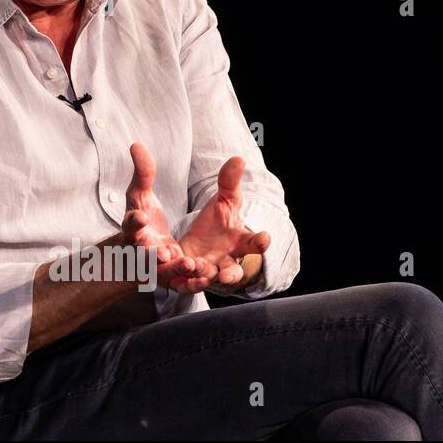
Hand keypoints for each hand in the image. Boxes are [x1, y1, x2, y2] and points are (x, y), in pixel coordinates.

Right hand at [122, 142, 215, 293]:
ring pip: (168, 271)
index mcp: (135, 227)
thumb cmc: (143, 221)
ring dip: (177, 268)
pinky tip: (206, 276)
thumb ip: (143, 172)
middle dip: (153, 254)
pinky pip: (184, 284)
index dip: (134, 221)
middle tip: (163, 252)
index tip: (140, 217)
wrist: (146, 252)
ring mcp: (160, 268)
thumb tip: (135, 144)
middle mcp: (145, 250)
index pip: (131, 224)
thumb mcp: (141, 195)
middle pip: (146, 254)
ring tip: (190, 262)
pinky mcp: (176, 280)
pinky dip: (193, 281)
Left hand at [179, 155, 270, 292]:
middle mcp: (225, 261)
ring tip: (193, 264)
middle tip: (226, 275)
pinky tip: (177, 277)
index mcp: (238, 241)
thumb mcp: (223, 202)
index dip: (260, 242)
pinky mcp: (186, 278)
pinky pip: (186, 284)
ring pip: (207, 278)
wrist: (198, 243)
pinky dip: (183, 281)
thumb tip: (239, 158)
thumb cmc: (216, 223)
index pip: (253, 244)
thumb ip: (229, 183)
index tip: (264, 237)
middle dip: (231, 275)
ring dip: (201, 273)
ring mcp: (206, 271)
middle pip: (233, 272)